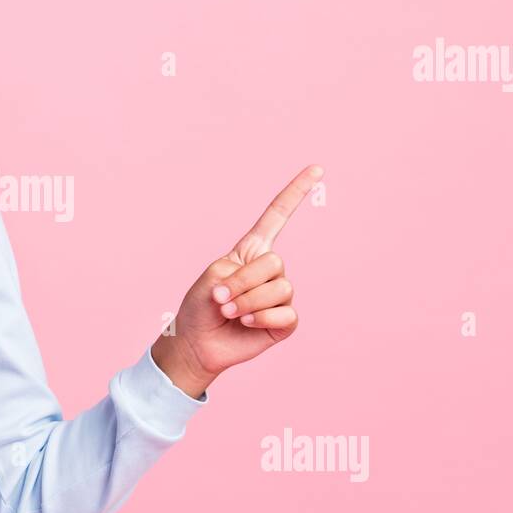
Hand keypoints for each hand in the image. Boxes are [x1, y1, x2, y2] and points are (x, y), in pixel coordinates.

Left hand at [152, 164, 322, 397]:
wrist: (196, 342)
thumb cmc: (200, 307)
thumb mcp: (211, 280)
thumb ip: (237, 276)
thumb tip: (262, 293)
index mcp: (251, 251)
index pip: (277, 217)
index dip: (295, 193)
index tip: (316, 169)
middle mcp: (269, 271)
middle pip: (275, 262)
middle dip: (244, 281)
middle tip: (221, 298)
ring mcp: (279, 295)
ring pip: (280, 288)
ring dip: (248, 302)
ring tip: (230, 313)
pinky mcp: (285, 321)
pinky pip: (286, 313)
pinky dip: (261, 318)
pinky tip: (247, 323)